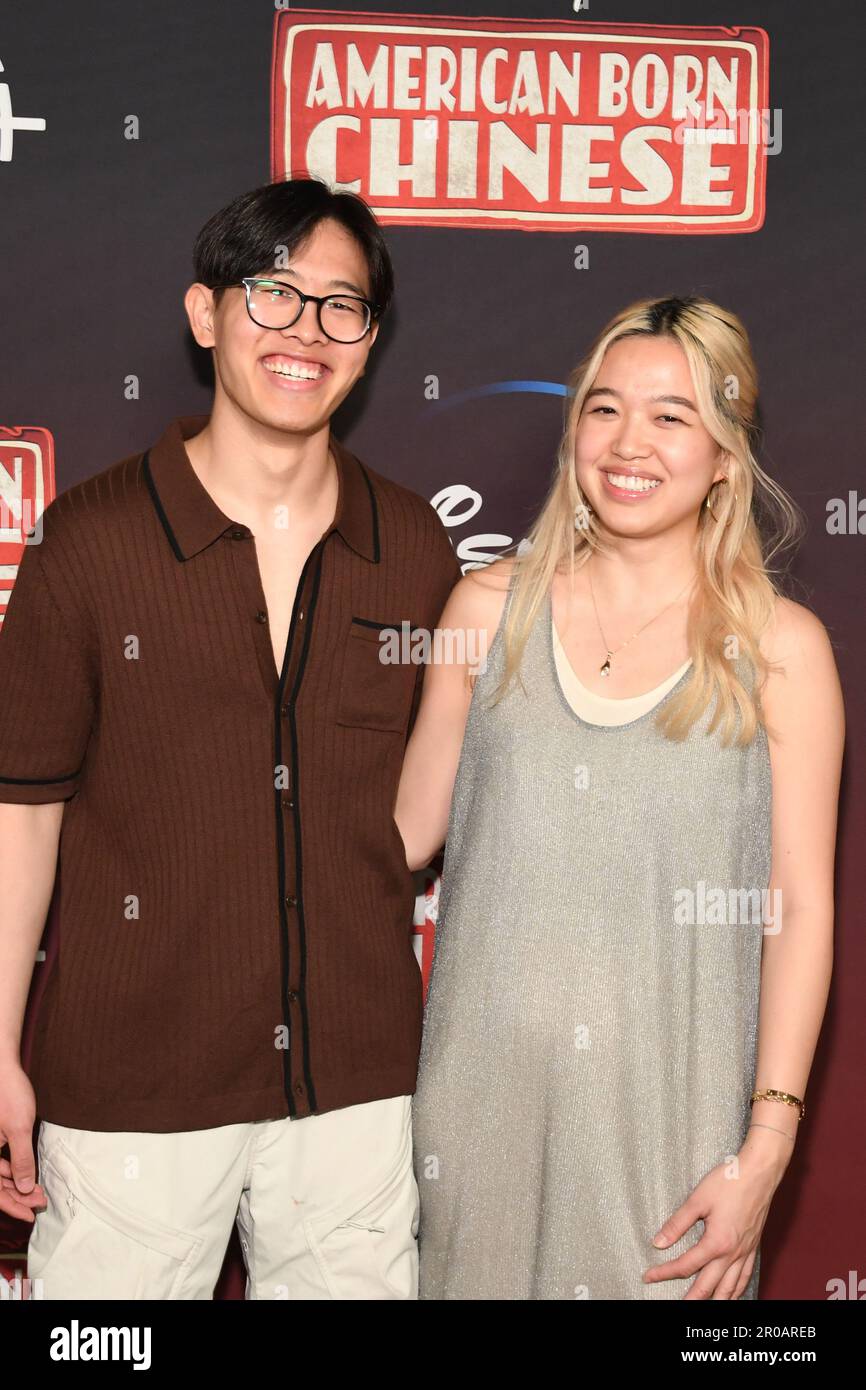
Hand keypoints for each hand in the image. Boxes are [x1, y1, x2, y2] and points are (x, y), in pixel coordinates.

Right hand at [0, 1061, 46, 1222]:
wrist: (1, 1067)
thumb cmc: (8, 1093)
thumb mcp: (19, 1128)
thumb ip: (21, 1160)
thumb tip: (23, 1188)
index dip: (12, 1206)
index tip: (30, 1215)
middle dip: (17, 1197)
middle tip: (40, 1202)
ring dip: (15, 1185)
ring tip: (37, 1191)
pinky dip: (11, 1170)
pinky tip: (24, 1174)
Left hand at [642, 1131, 790, 1298]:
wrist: (759, 1172)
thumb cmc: (729, 1182)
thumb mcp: (697, 1200)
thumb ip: (677, 1224)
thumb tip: (658, 1242)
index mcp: (717, 1243)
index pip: (685, 1266)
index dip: (664, 1272)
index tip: (649, 1276)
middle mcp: (732, 1253)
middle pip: (708, 1286)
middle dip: (690, 1299)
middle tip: (675, 1306)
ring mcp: (745, 1252)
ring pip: (730, 1288)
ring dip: (715, 1301)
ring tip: (702, 1307)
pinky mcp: (754, 1247)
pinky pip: (746, 1277)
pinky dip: (737, 1290)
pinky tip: (732, 1294)